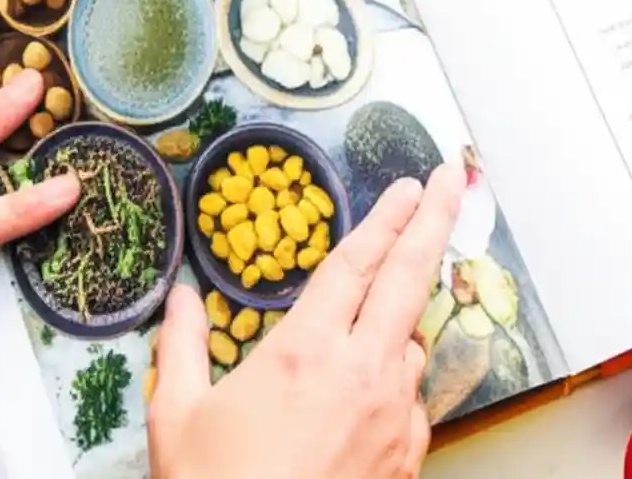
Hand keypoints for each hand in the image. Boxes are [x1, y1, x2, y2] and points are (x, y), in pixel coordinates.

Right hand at [148, 164, 465, 478]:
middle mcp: (361, 370)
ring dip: (404, 312)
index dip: (385, 217)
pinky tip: (373, 383)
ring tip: (388, 300)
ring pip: (412, 338)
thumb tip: (177, 301)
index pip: (356, 262)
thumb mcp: (177, 416)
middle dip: (435, 219)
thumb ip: (180, 347)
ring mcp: (392, 411)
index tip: (410, 186)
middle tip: (454, 180)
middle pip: (409, 276)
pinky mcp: (407, 450)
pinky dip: (397, 375)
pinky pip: (411, 394)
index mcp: (304, 350)